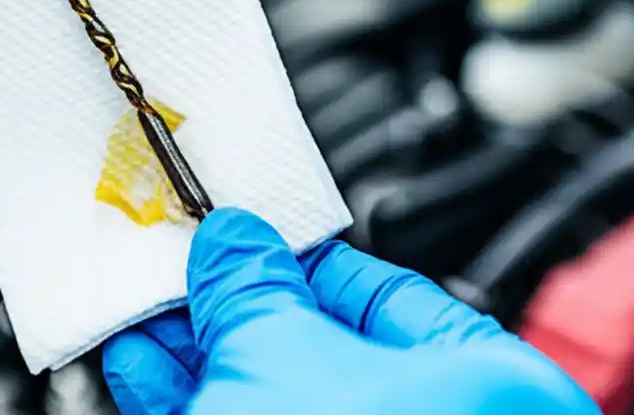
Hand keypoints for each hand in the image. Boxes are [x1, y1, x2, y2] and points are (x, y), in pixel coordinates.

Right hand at [103, 208, 598, 414]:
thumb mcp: (284, 367)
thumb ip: (256, 294)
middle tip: (181, 271)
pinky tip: (148, 372)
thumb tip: (234, 246)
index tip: (242, 235)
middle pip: (322, 348)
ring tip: (143, 319)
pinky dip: (199, 402)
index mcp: (489, 387)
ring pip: (281, 396)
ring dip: (202, 356)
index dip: (299, 255)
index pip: (384, 292)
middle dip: (236, 308)